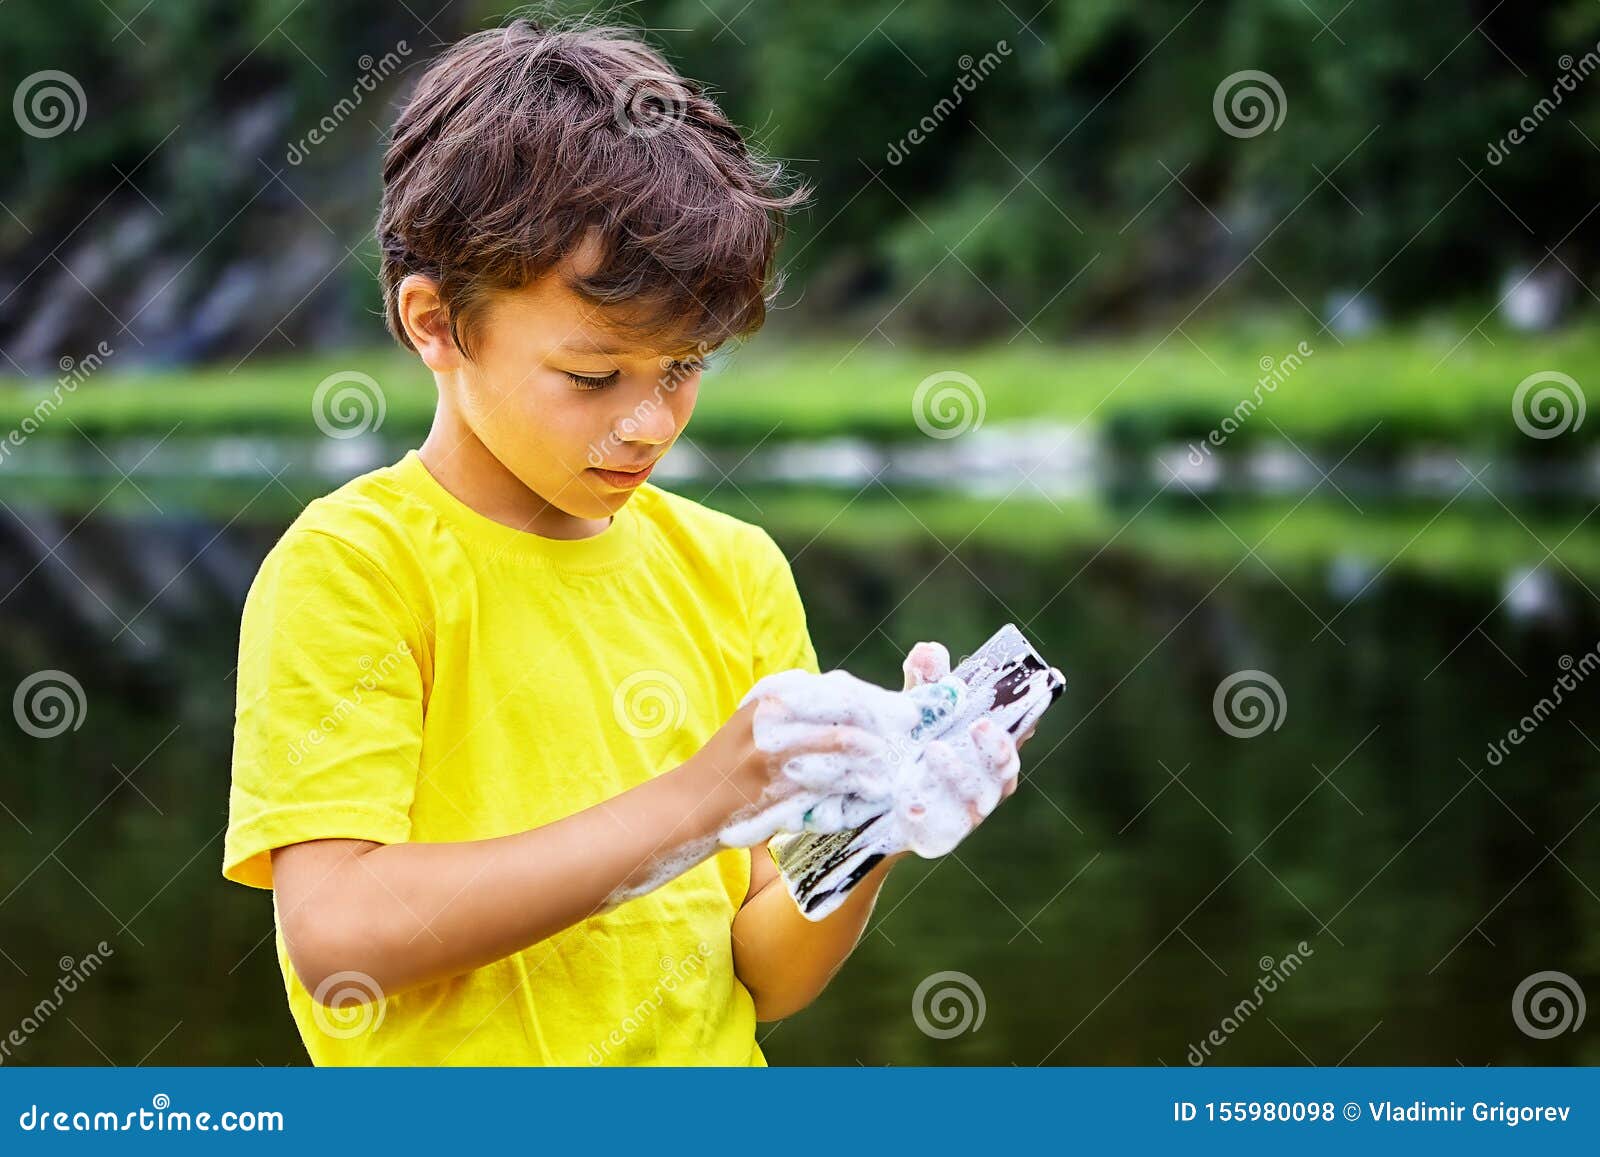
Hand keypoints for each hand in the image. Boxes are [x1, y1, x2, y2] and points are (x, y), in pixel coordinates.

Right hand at [715, 668, 921, 846]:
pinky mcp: (775, 784)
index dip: (878, 700)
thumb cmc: (733, 762)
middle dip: (885, 721)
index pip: (839, 688)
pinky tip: (872, 791)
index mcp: (773, 694)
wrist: (689, 803)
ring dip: (875, 755)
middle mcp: (774, 713)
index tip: (905, 712)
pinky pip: (827, 782)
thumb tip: (859, 699)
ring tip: (893, 766)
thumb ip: (801, 706)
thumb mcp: (760, 719)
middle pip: (847, 708)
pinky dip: (854, 786)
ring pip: (842, 743)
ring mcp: (774, 748)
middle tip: (910, 734)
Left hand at [898, 640, 1020, 856]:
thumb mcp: (918, 710)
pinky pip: (939, 827)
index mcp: (992, 749)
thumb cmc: (914, 743)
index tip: (1024, 703)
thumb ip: (926, 682)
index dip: (1025, 720)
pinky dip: (926, 814)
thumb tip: (929, 650)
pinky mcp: (941, 835)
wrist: (877, 800)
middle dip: (996, 748)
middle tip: (979, 724)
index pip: (1019, 733)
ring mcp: (968, 811)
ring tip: (934, 751)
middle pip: (1004, 767)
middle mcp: (989, 782)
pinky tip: (908, 802)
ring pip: (974, 797)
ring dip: (958, 773)